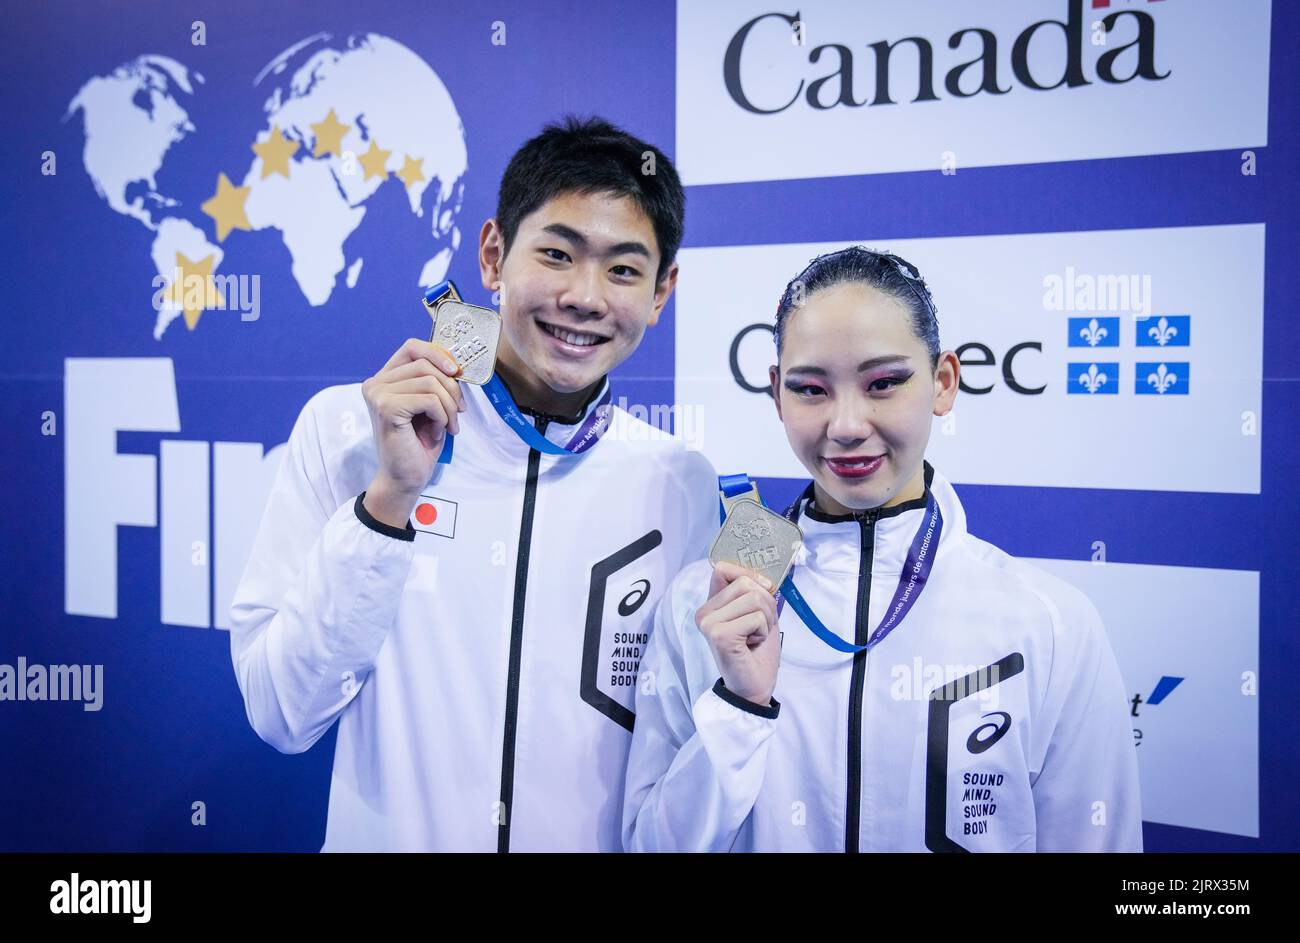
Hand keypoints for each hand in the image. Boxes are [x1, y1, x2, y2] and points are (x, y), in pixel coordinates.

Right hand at [361, 338, 464, 525]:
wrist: (406, 478)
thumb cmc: (419, 444)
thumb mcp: (432, 405)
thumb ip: (436, 381)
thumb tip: (455, 363)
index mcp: (385, 379)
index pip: (412, 347)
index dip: (438, 353)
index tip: (456, 371)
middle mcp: (376, 383)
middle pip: (425, 364)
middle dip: (451, 389)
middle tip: (458, 413)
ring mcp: (378, 394)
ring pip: (431, 381)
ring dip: (449, 406)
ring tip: (447, 426)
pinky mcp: (386, 407)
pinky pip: (429, 399)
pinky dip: (441, 416)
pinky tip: (435, 432)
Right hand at [694, 561, 780, 706]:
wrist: (754, 688)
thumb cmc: (756, 652)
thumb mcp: (760, 614)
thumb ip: (755, 592)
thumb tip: (763, 577)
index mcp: (711, 604)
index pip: (723, 568)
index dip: (749, 575)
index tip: (761, 593)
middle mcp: (704, 612)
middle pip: (745, 582)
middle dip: (765, 604)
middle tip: (759, 627)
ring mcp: (709, 623)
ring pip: (753, 598)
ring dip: (766, 619)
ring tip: (755, 637)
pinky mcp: (719, 635)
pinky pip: (756, 617)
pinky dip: (763, 631)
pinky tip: (752, 645)